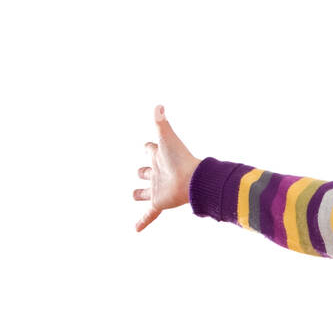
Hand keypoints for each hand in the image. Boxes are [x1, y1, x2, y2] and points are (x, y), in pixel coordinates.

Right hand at [134, 104, 200, 231]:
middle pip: (145, 171)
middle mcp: (158, 173)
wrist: (194, 181)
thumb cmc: (181, 159)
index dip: (149, 146)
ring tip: (137, 194)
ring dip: (141, 194)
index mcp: (159, 157)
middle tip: (143, 171)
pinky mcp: (159, 203)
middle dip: (143, 170)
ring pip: (145, 192)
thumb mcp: (167, 139)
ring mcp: (158, 189)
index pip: (150, 149)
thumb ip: (162, 122)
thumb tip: (159, 105)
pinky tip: (135, 230)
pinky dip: (142, 222)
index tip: (148, 144)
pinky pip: (149, 215)